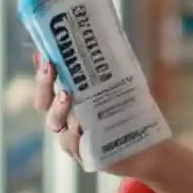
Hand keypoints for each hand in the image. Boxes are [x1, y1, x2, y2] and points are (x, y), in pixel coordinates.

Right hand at [32, 53, 169, 179]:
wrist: (150, 147)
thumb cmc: (133, 113)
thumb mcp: (121, 85)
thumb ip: (106, 66)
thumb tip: (97, 38)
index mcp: (71, 101)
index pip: (47, 86)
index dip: (41, 72)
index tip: (43, 55)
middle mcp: (68, 119)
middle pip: (45, 104)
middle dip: (44, 85)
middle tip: (51, 68)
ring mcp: (75, 138)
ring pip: (56, 123)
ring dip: (59, 108)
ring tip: (69, 95)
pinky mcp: (86, 154)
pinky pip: (72, 146)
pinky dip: (73, 136)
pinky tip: (79, 128)